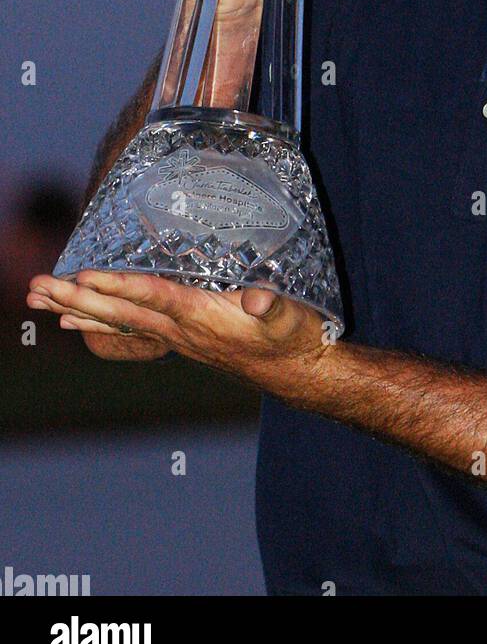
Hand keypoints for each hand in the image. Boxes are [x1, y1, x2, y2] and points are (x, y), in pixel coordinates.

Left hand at [26, 271, 335, 396]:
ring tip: (37, 300)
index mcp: (202, 317)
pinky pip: (125, 328)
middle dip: (76, 299)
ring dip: (74, 309)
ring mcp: (174, 335)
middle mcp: (179, 329)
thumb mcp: (289, 316)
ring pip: (115, 321)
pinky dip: (94, 321)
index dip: (119, 287)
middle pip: (119, 313)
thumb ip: (271, 305)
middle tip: (35, 288)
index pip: (152, 298)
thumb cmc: (292, 336)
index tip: (83, 276)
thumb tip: (256, 301)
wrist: (294, 368)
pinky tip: (70, 319)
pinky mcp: (175, 335)